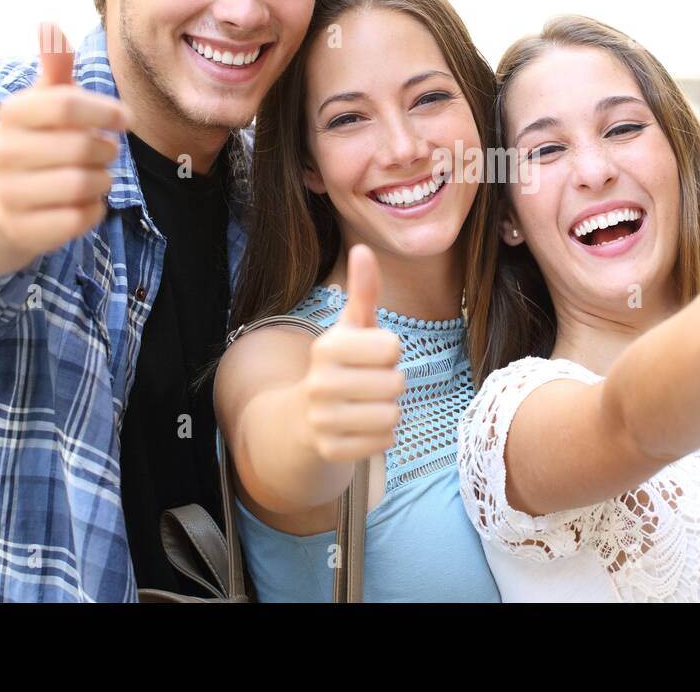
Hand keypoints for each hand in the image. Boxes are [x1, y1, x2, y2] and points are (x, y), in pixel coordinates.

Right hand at [0, 23, 131, 261]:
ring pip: (85, 184)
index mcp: (10, 117)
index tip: (124, 118)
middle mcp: (3, 155)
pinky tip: (85, 202)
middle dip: (106, 149)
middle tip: (106, 151)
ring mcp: (9, 196)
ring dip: (104, 180)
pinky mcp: (23, 232)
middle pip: (82, 147)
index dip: (104, 110)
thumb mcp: (33, 109)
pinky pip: (80, 219)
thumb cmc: (22, 146)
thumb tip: (51, 26)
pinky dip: (94, 209)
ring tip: (96, 176)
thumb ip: (53, 73)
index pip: (64, 104)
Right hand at [298, 245, 405, 462]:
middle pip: (396, 382)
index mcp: (327, 347)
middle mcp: (319, 383)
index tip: (372, 355)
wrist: (303, 418)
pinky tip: (361, 427)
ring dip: (389, 410)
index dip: (390, 351)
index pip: (393, 347)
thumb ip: (363, 291)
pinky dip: (381, 436)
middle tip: (369, 383)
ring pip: (392, 414)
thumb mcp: (352, 327)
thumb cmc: (342, 364)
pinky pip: (384, 442)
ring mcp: (322, 419)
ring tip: (367, 404)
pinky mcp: (331, 450)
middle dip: (391, 383)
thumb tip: (363, 248)